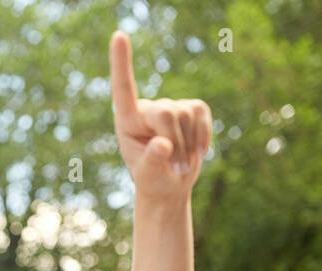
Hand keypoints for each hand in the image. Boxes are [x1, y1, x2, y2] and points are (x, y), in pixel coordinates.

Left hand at [110, 30, 212, 199]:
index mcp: (127, 120)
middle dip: (175, 140)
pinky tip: (197, 152)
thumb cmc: (154, 180)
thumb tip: (162, 144)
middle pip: (167, 112)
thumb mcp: (149, 177)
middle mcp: (146, 108)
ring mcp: (170, 106)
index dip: (121, 63)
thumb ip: (152, 161)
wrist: (171, 185)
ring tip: (180, 163)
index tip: (119, 35)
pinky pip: (202, 113)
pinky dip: (203, 136)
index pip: (123, 89)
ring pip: (187, 114)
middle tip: (175, 166)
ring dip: (188, 145)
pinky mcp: (192, 108)